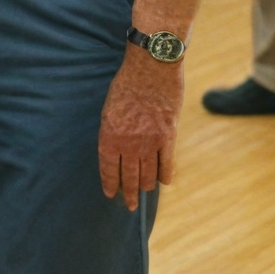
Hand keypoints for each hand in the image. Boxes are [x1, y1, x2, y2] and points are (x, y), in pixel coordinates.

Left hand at [97, 49, 181, 211]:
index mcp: (109, 134)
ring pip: (147, 173)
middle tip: (128, 205)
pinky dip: (165, 175)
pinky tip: (163, 182)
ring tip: (144, 192)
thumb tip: (116, 148)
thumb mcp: (110, 107)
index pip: (107, 167)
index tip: (110, 194)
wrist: (151, 67)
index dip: (109, 183)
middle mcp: (128, 142)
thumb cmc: (126, 84)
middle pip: (128, 175)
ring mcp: (149, 141)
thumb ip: (113, 130)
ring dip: (145, 186)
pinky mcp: (167, 137)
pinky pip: (166, 164)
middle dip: (128, 193)